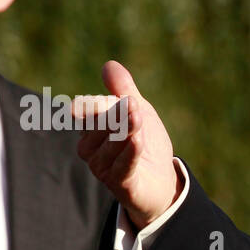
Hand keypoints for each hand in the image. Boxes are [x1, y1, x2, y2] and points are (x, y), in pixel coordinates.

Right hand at [75, 60, 180, 228]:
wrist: (161, 180)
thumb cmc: (145, 143)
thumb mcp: (138, 112)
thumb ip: (124, 90)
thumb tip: (109, 65)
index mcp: (90, 127)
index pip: (88, 109)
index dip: (103, 103)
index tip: (127, 99)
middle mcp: (89, 147)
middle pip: (99, 125)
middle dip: (116, 114)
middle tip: (134, 105)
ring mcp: (101, 167)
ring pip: (111, 144)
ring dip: (127, 130)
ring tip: (139, 118)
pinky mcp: (118, 183)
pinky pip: (122, 165)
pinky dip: (129, 152)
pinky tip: (137, 140)